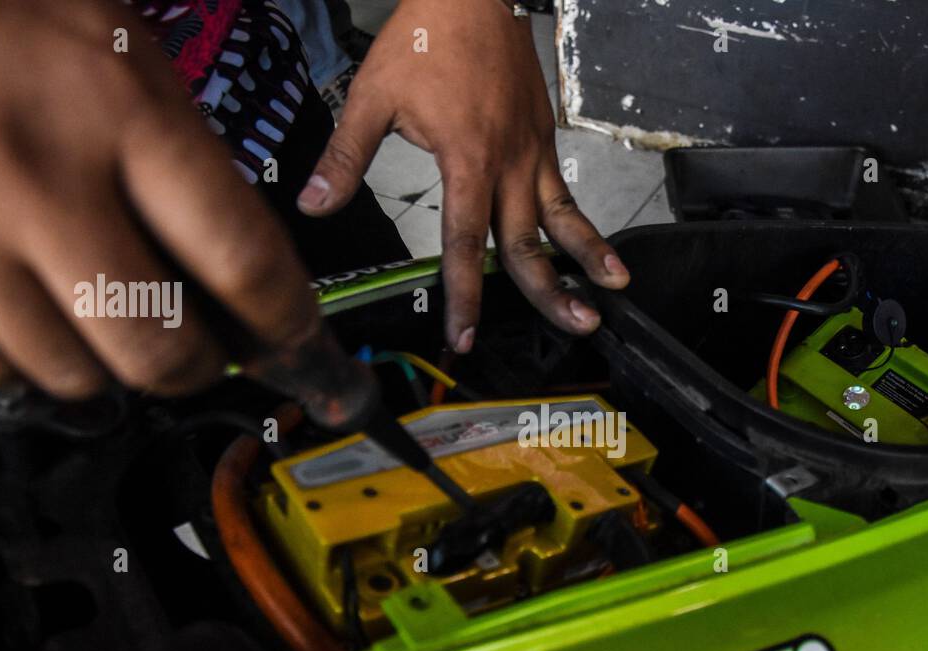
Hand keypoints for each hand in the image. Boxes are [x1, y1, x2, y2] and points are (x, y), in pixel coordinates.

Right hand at [0, 0, 318, 396]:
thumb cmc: (1, 15)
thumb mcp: (120, 53)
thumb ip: (182, 160)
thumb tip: (243, 276)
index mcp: (116, 106)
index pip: (242, 260)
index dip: (287, 323)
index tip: (299, 342)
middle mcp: (35, 174)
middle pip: (159, 348)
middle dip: (197, 365)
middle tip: (201, 353)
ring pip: (74, 374)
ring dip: (107, 366)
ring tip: (104, 318)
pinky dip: (21, 361)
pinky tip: (29, 313)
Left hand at [297, 0, 630, 352]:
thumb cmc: (424, 38)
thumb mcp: (372, 96)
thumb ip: (347, 156)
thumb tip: (314, 203)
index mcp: (467, 160)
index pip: (464, 244)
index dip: (464, 296)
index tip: (465, 335)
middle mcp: (509, 162)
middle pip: (529, 243)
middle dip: (549, 292)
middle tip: (573, 327)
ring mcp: (533, 150)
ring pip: (563, 218)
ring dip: (589, 257)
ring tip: (613, 289)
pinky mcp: (544, 137)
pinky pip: (565, 191)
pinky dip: (582, 222)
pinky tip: (596, 247)